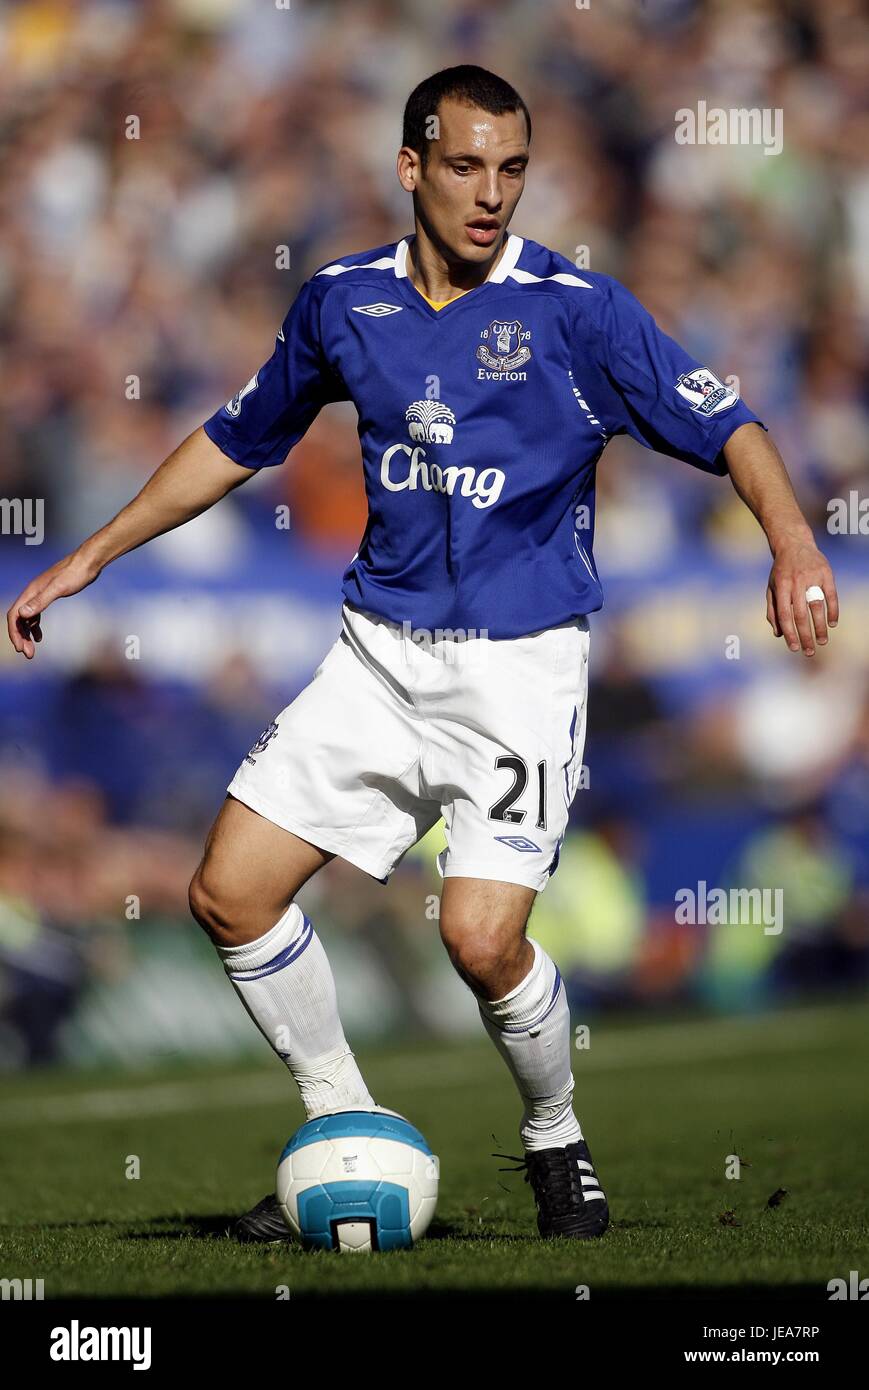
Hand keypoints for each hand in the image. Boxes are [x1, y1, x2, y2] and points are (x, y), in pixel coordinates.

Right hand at [7, 551, 101, 658]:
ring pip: (27, 618)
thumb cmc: (75, 574)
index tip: (20, 648)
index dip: (15, 633)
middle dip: (21, 638)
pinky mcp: (49, 595)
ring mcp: (40, 595)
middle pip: (19, 619)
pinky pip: (36, 614)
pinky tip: (40, 637)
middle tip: (28, 655)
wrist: (88, 562)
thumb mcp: (59, 588)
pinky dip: (35, 627)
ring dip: (27, 634)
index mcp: (31, 592)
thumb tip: (22, 614)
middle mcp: (32, 593)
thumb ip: (40, 601)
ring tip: (32, 650)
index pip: (14, 616)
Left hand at [766, 539, 837, 655]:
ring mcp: (812, 577)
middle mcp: (796, 582)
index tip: (794, 648)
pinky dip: (833, 610)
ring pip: (817, 606)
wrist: (794, 544)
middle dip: (805, 635)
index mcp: (781, 586)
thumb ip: (772, 610)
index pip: (785, 615)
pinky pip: (832, 595)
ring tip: (822, 642)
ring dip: (820, 626)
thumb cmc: (781, 571)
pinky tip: (832, 624)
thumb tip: (778, 634)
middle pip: (801, 614)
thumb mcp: (771, 588)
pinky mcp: (826, 573)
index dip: (789, 633)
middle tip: (808, 652)